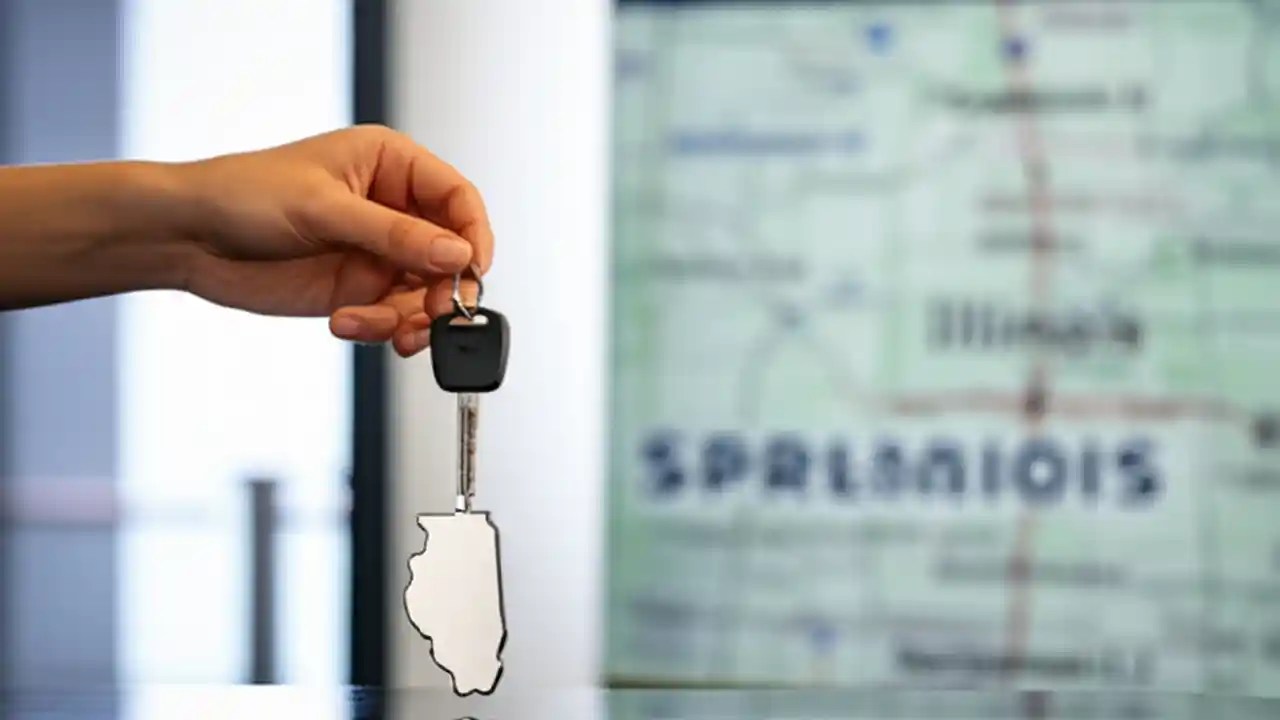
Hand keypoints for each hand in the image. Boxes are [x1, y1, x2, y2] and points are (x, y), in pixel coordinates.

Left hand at [176, 124, 492, 356]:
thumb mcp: (323, 208)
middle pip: (451, 254)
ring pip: (426, 294)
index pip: (458, 198)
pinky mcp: (359, 290)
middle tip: (432, 315)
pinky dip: (381, 329)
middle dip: (444, 289)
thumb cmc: (243, 194)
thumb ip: (394, 234)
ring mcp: (378, 253)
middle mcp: (393, 209)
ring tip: (383, 331)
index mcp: (391, 165)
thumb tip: (456, 254)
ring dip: (411, 319)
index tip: (473, 270)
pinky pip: (394, 317)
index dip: (474, 235)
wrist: (187, 237)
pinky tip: (347, 324)